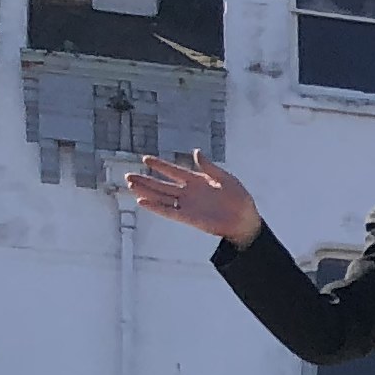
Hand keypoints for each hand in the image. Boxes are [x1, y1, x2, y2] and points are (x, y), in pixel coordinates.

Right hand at [122, 152, 259, 243]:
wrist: (247, 222)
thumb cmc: (240, 200)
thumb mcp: (227, 179)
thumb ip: (210, 167)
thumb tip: (196, 152)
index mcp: (197, 181)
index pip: (174, 171)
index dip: (160, 165)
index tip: (145, 158)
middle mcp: (189, 193)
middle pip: (162, 185)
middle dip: (145, 180)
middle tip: (128, 175)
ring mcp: (188, 206)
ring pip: (162, 197)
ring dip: (146, 192)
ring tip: (130, 186)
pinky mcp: (189, 218)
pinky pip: (169, 212)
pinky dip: (156, 207)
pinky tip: (142, 201)